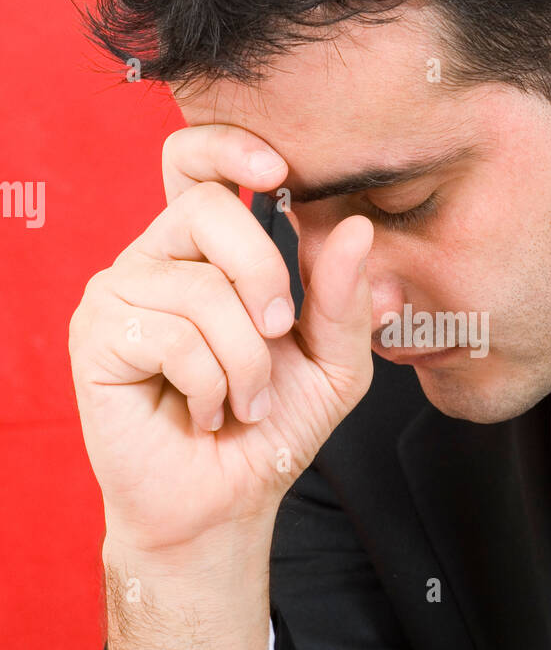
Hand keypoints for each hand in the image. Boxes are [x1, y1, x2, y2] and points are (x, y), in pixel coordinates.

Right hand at [69, 124, 373, 553]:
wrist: (225, 503)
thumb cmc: (271, 428)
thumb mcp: (334, 362)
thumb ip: (344, 297)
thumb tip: (355, 227)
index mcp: (205, 250)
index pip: (194, 161)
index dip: (228, 146)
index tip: (281, 173)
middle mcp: (155, 258)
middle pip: (206, 208)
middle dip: (265, 276)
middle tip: (280, 334)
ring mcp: (119, 294)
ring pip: (200, 288)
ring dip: (245, 361)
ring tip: (244, 402)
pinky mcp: (96, 337)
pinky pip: (172, 335)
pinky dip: (211, 384)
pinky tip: (207, 413)